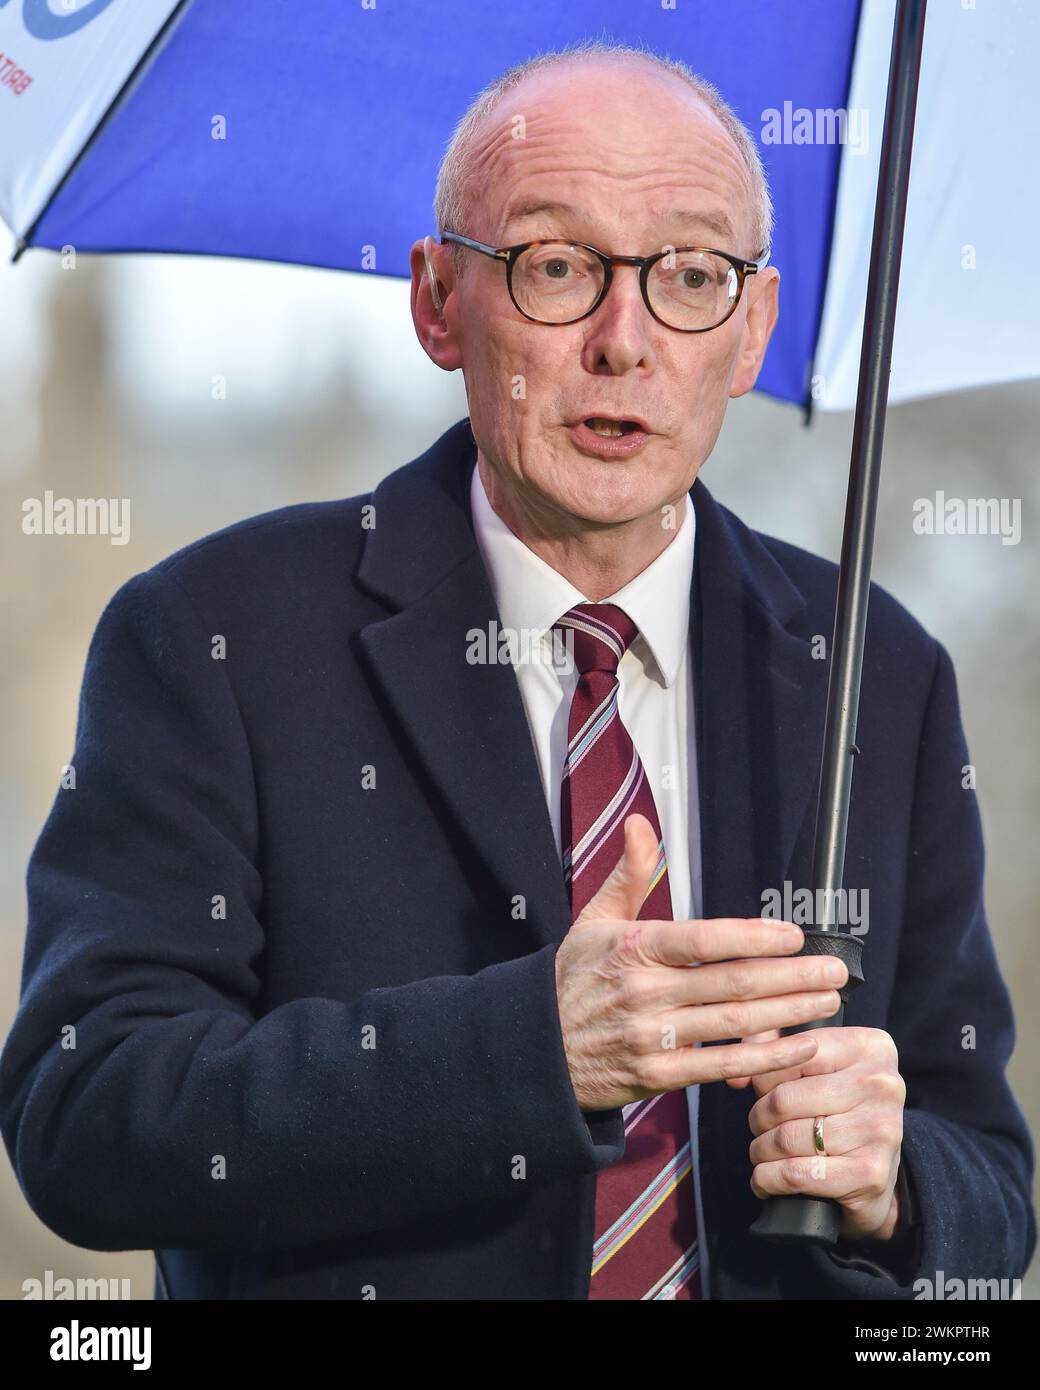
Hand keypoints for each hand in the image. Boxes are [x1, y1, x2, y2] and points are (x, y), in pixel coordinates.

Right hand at [553, 814, 851, 1111]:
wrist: (537, 1050)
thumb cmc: (573, 980)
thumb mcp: (592, 921)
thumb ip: (628, 874)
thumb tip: (639, 823)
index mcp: (632, 948)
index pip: (703, 939)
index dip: (753, 938)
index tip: (794, 935)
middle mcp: (643, 992)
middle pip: (731, 983)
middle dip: (791, 976)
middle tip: (835, 970)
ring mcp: (651, 1037)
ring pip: (733, 1025)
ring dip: (789, 1013)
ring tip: (828, 1001)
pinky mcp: (657, 1076)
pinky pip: (721, 1066)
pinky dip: (766, 1058)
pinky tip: (801, 1045)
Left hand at [729, 1025, 905, 1240]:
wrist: (876, 1175)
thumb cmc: (836, 1110)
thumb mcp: (814, 1067)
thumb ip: (772, 1047)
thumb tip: (736, 1073)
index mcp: (870, 1046)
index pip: (792, 1054)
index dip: (764, 1078)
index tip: (763, 1093)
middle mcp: (882, 1084)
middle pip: (784, 1099)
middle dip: (758, 1118)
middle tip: (758, 1128)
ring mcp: (880, 1129)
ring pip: (786, 1138)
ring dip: (761, 1151)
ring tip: (762, 1152)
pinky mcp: (871, 1172)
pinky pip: (796, 1173)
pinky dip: (768, 1179)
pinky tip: (765, 1179)